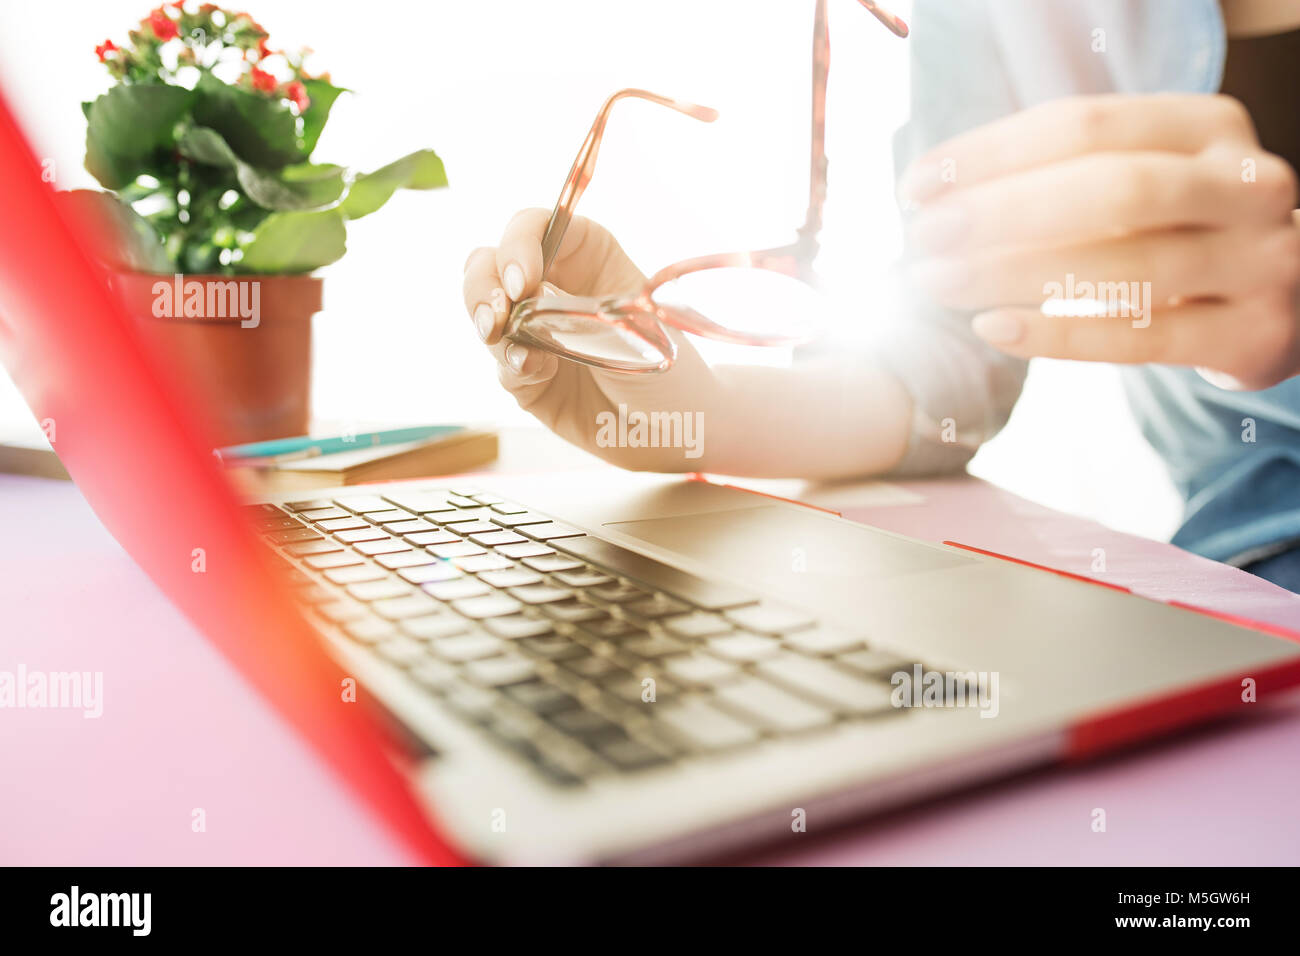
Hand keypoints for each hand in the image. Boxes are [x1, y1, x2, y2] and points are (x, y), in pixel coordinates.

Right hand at [461, 209, 720, 469]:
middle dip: (483, 282)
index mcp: (587, 257)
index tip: (523, 280)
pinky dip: (509, 362)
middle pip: (491, 262)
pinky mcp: (525, 375)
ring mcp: (534, 332)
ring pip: (484, 308)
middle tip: (497, 312)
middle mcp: (553, 288)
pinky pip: (502, 362)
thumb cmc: (671, 371)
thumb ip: (584, 314)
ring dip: (485, 319)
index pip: (536, 228)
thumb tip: (533, 308)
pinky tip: (531, 369)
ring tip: (498, 334)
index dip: (518, 244)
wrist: (676, 432)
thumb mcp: (639, 331)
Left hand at [901, 94, 1299, 389]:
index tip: (916, 187)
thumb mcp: (1136, 180)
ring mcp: (1259, 260)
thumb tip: (930, 195)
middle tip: (925, 238)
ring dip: (1013, 275)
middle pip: (1111, 189)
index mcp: (1207, 125)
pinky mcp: (1252, 334)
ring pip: (1125, 264)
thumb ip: (1054, 175)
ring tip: (939, 283)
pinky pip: (1138, 338)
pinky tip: (992, 328)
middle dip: (1002, 214)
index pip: (1083, 124)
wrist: (1284, 299)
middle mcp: (1246, 184)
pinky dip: (1057, 335)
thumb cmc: (1174, 231)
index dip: (990, 155)